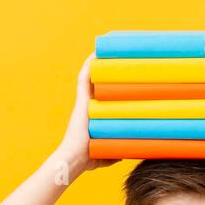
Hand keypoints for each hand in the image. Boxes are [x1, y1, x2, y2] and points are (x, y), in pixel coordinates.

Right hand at [57, 51, 116, 172]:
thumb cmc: (88, 159)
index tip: (122, 72)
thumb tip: (129, 150)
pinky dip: (89, 64)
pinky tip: (97, 51)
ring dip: (99, 60)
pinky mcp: (80, 100)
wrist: (74, 160)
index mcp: (93, 114)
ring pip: (92, 75)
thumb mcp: (107, 153)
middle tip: (122, 54)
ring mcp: (83, 101)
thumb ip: (116, 150)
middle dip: (108, 66)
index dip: (111, 81)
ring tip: (110, 44)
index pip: (104, 93)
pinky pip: (84, 78)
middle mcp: (88, 104)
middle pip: (99, 80)